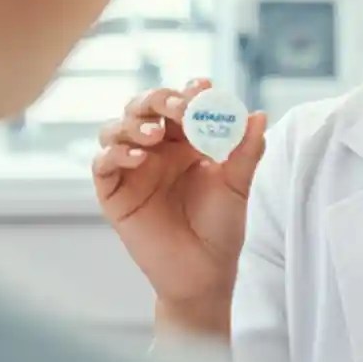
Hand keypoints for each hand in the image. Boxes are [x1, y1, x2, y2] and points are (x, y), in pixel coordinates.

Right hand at [94, 79, 267, 312]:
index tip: (203, 88)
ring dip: (133, 124)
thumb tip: (259, 115)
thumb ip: (246, 151)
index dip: (188, 92)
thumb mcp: (237, 186)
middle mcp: (154, 150)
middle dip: (158, 100)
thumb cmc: (220, 227)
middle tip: (179, 108)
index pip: (178, 104)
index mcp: (184, 142)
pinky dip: (115, 153)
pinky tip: (138, 157)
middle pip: (142, 107)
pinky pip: (103, 165)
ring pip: (115, 129)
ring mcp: (131, 170)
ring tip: (155, 136)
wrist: (204, 272)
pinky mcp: (114, 194)